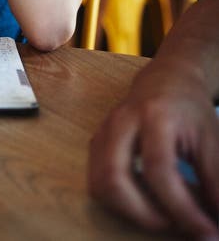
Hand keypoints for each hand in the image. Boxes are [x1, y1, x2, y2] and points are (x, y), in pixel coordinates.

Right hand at [88, 70, 218, 237]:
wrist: (167, 78)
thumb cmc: (190, 108)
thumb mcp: (211, 139)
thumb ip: (215, 181)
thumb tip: (218, 224)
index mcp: (154, 115)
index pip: (159, 169)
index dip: (181, 208)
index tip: (206, 232)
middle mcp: (122, 121)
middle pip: (115, 177)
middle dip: (144, 215)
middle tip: (177, 227)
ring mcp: (105, 130)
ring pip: (100, 183)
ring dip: (129, 212)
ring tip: (162, 217)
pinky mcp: (97, 141)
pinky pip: (97, 181)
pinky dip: (118, 202)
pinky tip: (144, 203)